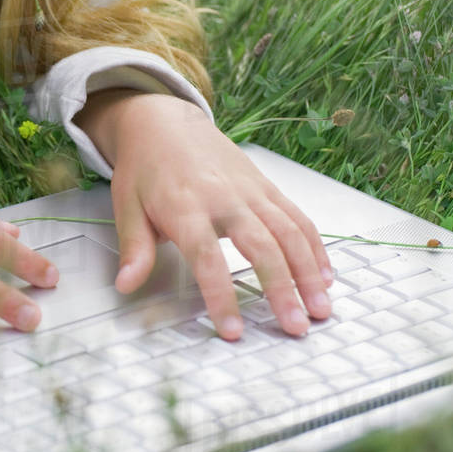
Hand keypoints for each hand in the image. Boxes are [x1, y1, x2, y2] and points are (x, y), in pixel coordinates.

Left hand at [106, 97, 334, 339]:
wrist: (165, 121)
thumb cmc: (145, 168)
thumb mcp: (127, 207)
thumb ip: (134, 249)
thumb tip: (127, 285)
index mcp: (186, 206)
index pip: (207, 258)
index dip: (221, 294)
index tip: (233, 330)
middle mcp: (225, 198)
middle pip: (262, 246)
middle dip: (282, 289)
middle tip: (296, 327)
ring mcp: (251, 191)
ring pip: (290, 232)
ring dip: (309, 273)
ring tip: (320, 308)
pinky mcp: (267, 187)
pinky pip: (298, 218)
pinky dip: (315, 247)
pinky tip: (325, 276)